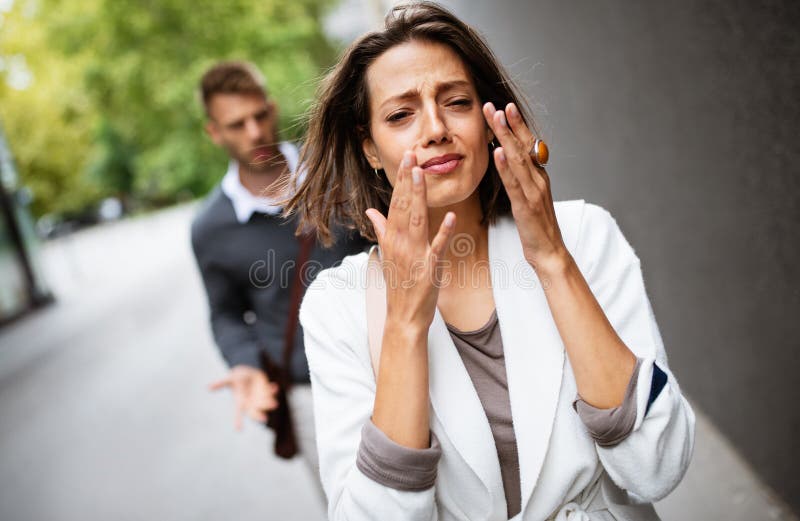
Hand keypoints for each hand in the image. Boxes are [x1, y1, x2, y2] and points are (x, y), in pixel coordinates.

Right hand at [208, 365, 278, 430]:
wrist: (248, 373)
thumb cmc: (237, 378)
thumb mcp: (229, 379)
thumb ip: (220, 383)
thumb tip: (208, 387)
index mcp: (241, 402)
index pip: (238, 413)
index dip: (238, 421)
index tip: (238, 430)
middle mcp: (251, 402)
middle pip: (255, 412)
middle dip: (259, 415)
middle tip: (264, 419)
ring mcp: (260, 397)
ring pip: (266, 403)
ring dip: (269, 403)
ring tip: (274, 403)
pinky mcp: (267, 390)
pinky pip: (271, 391)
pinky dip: (273, 390)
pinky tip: (275, 387)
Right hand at [365, 151, 456, 331]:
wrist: (403, 317)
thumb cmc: (398, 285)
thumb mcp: (387, 254)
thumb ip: (381, 229)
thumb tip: (370, 210)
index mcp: (392, 238)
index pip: (396, 203)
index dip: (402, 180)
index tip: (407, 159)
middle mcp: (400, 244)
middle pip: (404, 206)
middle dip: (408, 180)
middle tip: (412, 155)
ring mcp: (414, 255)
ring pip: (417, 220)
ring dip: (419, 197)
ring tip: (421, 174)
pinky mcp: (430, 268)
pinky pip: (437, 247)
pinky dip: (444, 232)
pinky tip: (449, 216)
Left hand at [483, 101, 569, 273]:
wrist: (550, 253)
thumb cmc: (538, 228)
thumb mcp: (530, 199)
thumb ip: (523, 180)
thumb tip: (511, 162)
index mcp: (539, 177)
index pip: (528, 146)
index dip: (517, 126)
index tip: (505, 107)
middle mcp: (539, 179)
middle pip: (523, 146)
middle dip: (509, 124)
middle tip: (495, 105)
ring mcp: (534, 191)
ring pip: (518, 159)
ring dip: (505, 136)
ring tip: (496, 118)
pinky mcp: (526, 205)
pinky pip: (514, 182)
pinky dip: (505, 166)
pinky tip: (497, 152)